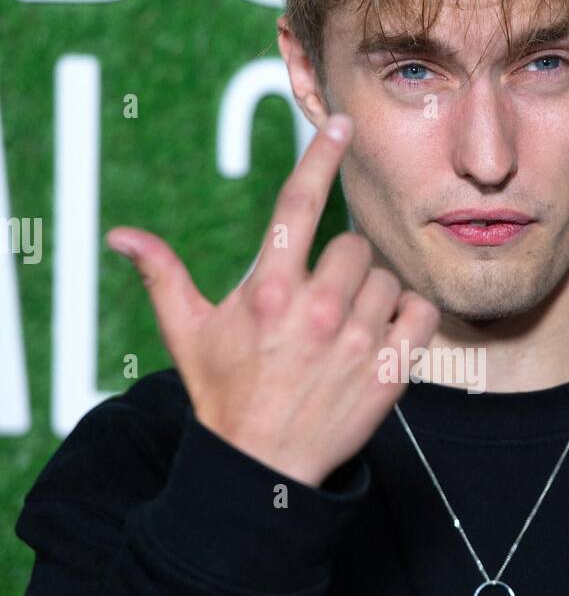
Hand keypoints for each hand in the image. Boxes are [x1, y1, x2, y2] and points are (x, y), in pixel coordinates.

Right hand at [105, 114, 439, 486]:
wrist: (262, 469)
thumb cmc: (224, 395)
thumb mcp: (188, 333)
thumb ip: (163, 275)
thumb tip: (121, 234)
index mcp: (267, 291)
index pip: (299, 205)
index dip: (322, 157)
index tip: (343, 126)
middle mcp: (314, 311)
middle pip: (353, 246)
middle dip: (341, 266)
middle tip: (321, 300)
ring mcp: (355, 343)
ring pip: (387, 278)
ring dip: (372, 294)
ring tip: (344, 326)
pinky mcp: (388, 372)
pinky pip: (420, 314)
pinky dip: (408, 317)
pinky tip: (381, 334)